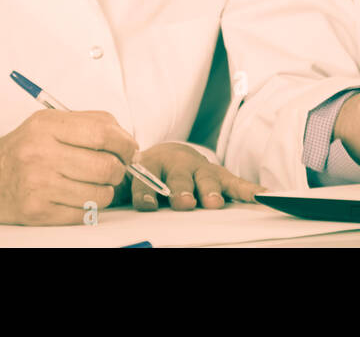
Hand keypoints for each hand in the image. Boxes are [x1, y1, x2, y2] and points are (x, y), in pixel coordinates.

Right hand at [0, 109, 136, 224]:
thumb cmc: (24, 149)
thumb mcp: (48, 124)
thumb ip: (89, 125)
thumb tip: (129, 144)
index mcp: (46, 126)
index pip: (103, 133)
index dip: (126, 143)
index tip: (130, 150)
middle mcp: (40, 154)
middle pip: (106, 166)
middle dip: (119, 170)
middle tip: (114, 170)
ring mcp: (38, 185)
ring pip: (100, 194)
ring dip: (106, 192)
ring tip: (94, 185)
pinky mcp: (37, 212)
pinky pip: (84, 214)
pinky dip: (89, 208)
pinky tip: (78, 197)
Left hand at [122, 142, 263, 210]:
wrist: (165, 153)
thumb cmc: (146, 174)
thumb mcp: (130, 180)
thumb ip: (122, 192)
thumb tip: (98, 206)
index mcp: (150, 166)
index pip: (145, 181)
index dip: (145, 193)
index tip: (144, 205)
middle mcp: (176, 165)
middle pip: (179, 179)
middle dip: (181, 190)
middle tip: (183, 202)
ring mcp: (199, 169)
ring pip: (205, 179)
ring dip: (209, 190)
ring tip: (212, 203)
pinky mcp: (219, 174)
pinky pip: (235, 182)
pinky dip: (248, 189)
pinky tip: (261, 197)